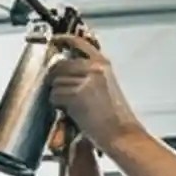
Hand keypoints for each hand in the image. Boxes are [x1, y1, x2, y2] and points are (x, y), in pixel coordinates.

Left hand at [46, 34, 142, 150]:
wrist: (122, 135)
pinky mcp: (77, 96)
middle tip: (56, 88)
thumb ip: (88, 75)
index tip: (54, 40)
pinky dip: (57, 104)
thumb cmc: (115, 117)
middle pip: (59, 64)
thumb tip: (64, 72)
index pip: (79, 43)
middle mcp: (94, 69)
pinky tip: (68, 111)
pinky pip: (55, 96)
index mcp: (103, 64)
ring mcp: (85, 81)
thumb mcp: (106, 87)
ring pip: (56, 82)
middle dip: (53, 77)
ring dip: (57, 94)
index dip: (63, 40)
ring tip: (70, 105)